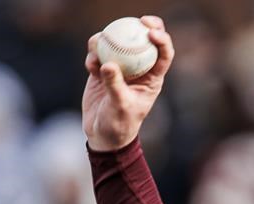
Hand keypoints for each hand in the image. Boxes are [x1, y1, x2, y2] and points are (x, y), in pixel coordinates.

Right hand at [82, 16, 174, 151]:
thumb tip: (107, 64)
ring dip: (108, 39)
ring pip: (117, 43)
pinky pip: (98, 53)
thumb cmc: (119, 124)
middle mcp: (138, 69)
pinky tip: (90, 65)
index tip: (150, 30)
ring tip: (97, 44)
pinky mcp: (102, 70)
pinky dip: (93, 55)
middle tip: (135, 19)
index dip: (162, 39)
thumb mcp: (120, 106)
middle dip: (141, 25)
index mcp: (152, 78)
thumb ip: (115, 85)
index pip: (163, 54)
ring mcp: (120, 68)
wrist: (102, 134)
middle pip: (143, 40)